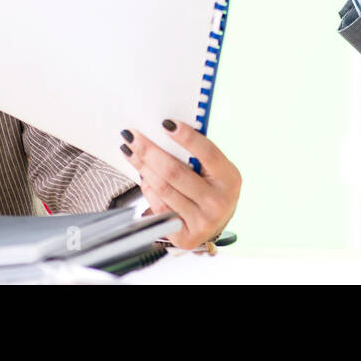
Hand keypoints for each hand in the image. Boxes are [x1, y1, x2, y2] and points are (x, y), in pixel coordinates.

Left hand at [120, 120, 239, 249]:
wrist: (215, 224)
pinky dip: (147, 189)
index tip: (166, 123)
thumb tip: (166, 129)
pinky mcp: (185, 236)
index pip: (207, 153)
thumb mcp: (214, 170)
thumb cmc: (212, 188)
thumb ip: (197, 153)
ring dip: (142, 168)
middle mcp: (218, 202)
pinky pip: (158, 207)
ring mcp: (202, 222)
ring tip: (131, 152)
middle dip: (149, 151)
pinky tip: (143, 176)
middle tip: (132, 136)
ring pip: (162, 189)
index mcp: (230, 179)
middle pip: (175, 172)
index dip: (187, 137)